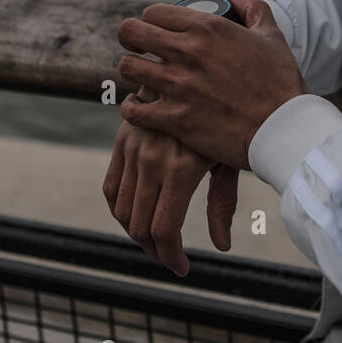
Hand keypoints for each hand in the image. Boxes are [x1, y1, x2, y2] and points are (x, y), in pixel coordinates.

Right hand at [102, 114, 239, 275]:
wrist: (196, 74)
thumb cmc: (225, 119)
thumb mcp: (230, 160)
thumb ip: (222, 204)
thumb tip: (222, 246)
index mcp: (180, 169)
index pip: (163, 230)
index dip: (171, 257)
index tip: (182, 268)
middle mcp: (151, 161)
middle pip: (139, 226)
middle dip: (155, 251)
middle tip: (170, 259)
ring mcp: (133, 149)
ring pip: (122, 210)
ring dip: (136, 233)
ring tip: (156, 242)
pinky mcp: (122, 140)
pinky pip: (111, 186)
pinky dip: (120, 210)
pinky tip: (136, 218)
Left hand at [116, 0, 309, 170]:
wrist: (284, 128)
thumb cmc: (280, 83)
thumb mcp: (272, 35)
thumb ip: (253, 10)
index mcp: (207, 28)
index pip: (153, 12)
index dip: (151, 21)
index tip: (156, 33)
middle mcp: (188, 52)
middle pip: (130, 33)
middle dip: (131, 40)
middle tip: (139, 51)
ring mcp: (179, 86)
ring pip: (126, 68)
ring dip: (131, 73)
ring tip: (141, 79)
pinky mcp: (175, 118)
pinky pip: (133, 109)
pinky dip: (132, 108)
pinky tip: (141, 107)